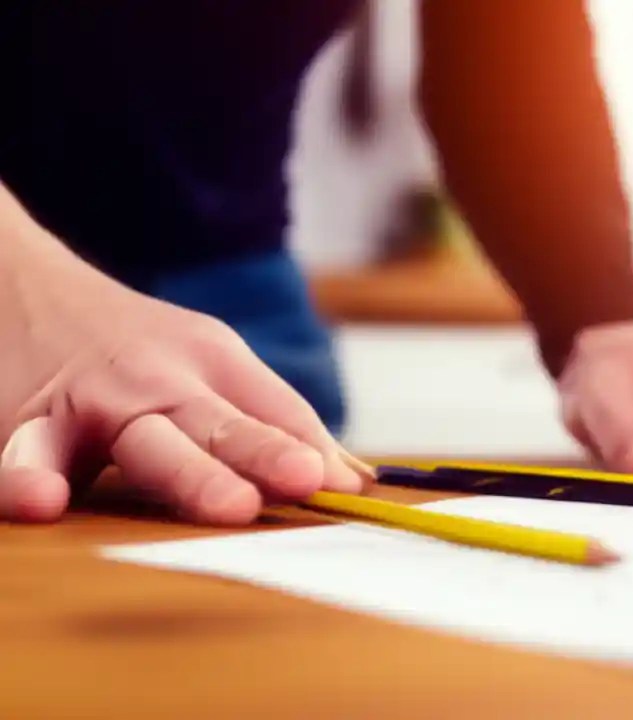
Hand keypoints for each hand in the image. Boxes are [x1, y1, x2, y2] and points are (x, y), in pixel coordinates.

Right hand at [0, 239, 365, 524]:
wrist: (13, 282)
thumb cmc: (132, 351)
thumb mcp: (204, 368)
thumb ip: (273, 425)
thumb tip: (355, 482)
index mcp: (212, 362)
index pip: (277, 411)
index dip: (314, 449)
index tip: (352, 488)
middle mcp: (159, 380)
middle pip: (220, 423)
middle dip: (263, 452)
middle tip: (304, 480)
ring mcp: (93, 402)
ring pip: (142, 441)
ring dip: (189, 472)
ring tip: (230, 505)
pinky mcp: (25, 426)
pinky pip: (24, 455)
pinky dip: (27, 477)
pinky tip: (43, 501)